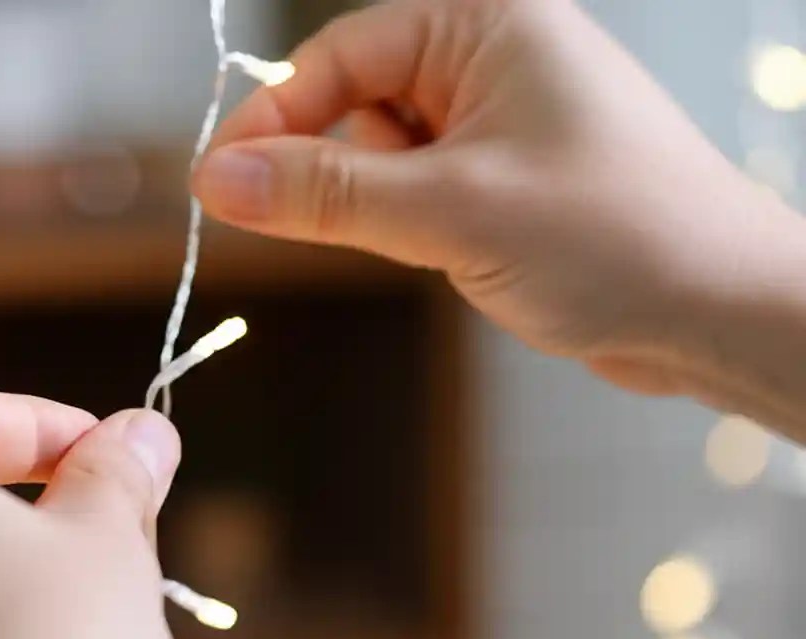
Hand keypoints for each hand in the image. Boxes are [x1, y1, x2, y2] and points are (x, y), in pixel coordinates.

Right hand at [194, 0, 805, 398]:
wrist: (721, 312)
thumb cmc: (614, 237)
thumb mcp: (448, 211)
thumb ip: (325, 194)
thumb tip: (215, 179)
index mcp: (486, 23)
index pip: (340, 54)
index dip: (274, 119)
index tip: (221, 184)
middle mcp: (492, 57)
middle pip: (355, 99)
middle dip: (330, 166)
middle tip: (312, 226)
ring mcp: (500, 118)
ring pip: (382, 152)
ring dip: (374, 203)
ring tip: (433, 241)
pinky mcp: (505, 175)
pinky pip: (418, 187)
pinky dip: (406, 223)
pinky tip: (446, 253)